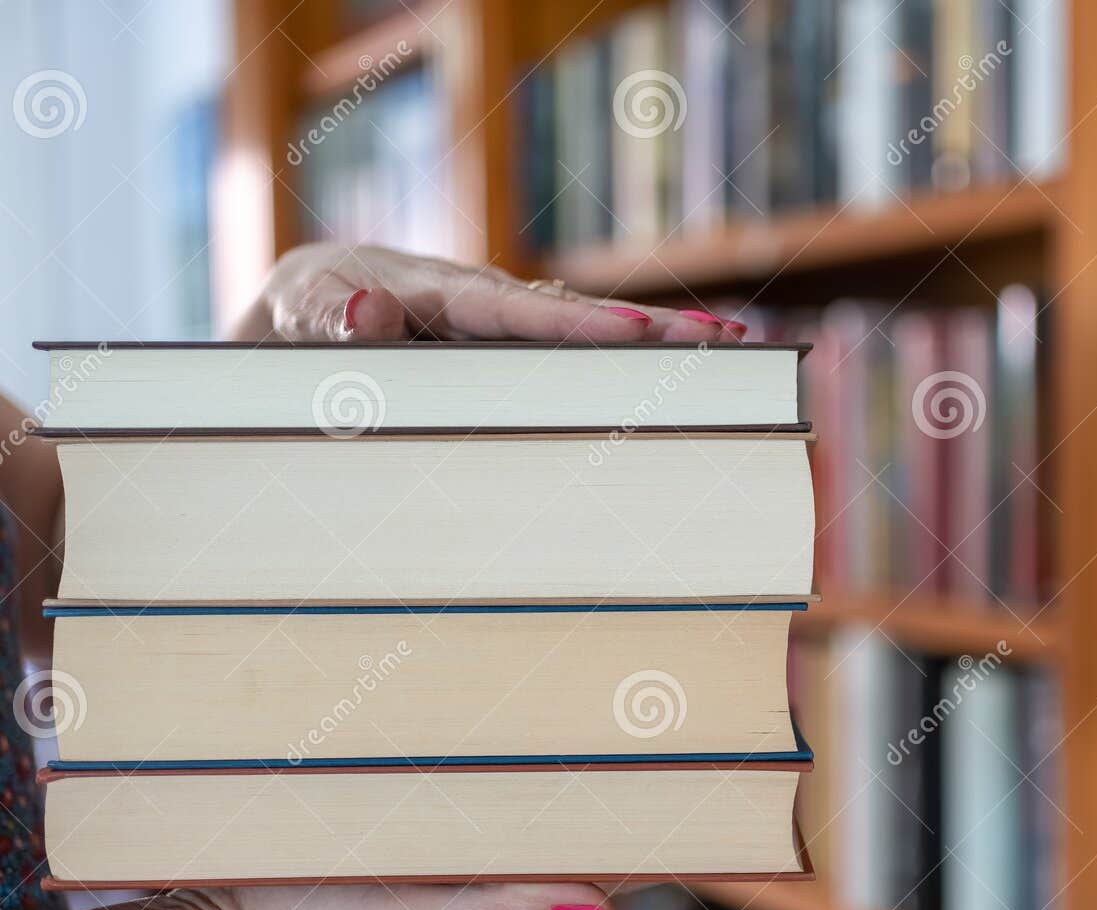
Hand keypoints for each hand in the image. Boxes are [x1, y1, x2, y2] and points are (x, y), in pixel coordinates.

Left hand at [229, 242, 746, 342]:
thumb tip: (372, 310)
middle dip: (652, 325)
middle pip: (575, 315)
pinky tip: (687, 370)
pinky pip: (577, 354)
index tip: (633, 330)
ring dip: (661, 341)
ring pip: (590, 333)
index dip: (572, 325)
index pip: (510, 310)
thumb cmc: (304, 312)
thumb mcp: (299, 315)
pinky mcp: (513, 350)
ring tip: (734, 346)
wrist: (312, 307)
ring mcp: (505, 327)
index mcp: (434, 289)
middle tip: (726, 336)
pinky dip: (631, 360)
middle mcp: (483, 301)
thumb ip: (331, 317)